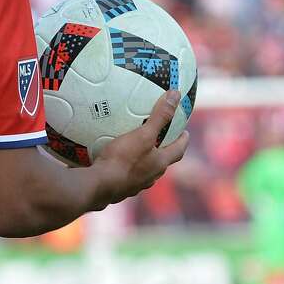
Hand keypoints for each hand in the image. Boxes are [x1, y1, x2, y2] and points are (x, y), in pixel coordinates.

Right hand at [90, 90, 189, 208]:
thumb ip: (160, 116)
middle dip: (164, 149)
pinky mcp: (120, 188)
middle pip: (162, 161)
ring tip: (138, 146)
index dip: (183, 140)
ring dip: (145, 159)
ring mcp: (136, 185)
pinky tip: (117, 160)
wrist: (99, 186)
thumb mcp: (143, 134)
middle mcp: (151, 177)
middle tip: (161, 137)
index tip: (185, 132)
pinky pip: (128, 175)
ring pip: (145, 170)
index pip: (178, 151)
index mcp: (160, 164)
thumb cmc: (123, 159)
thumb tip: (176, 95)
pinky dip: (128, 166)